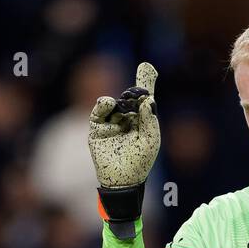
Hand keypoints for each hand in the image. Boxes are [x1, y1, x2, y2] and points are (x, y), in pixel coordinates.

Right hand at [88, 62, 159, 235]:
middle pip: (130, 98)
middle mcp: (127, 120)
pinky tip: (109, 103)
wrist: (122, 181)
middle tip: (138, 90)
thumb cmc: (140, 163)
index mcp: (141, 122)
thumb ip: (150, 120)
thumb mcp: (150, 141)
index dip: (145, 83)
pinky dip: (104, 105)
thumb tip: (147, 100)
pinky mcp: (98, 129)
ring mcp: (112, 123)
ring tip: (125, 105)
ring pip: (115, 103)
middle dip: (134, 92)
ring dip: (121, 101)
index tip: (147, 67)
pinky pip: (99, 111)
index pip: (143, 100)